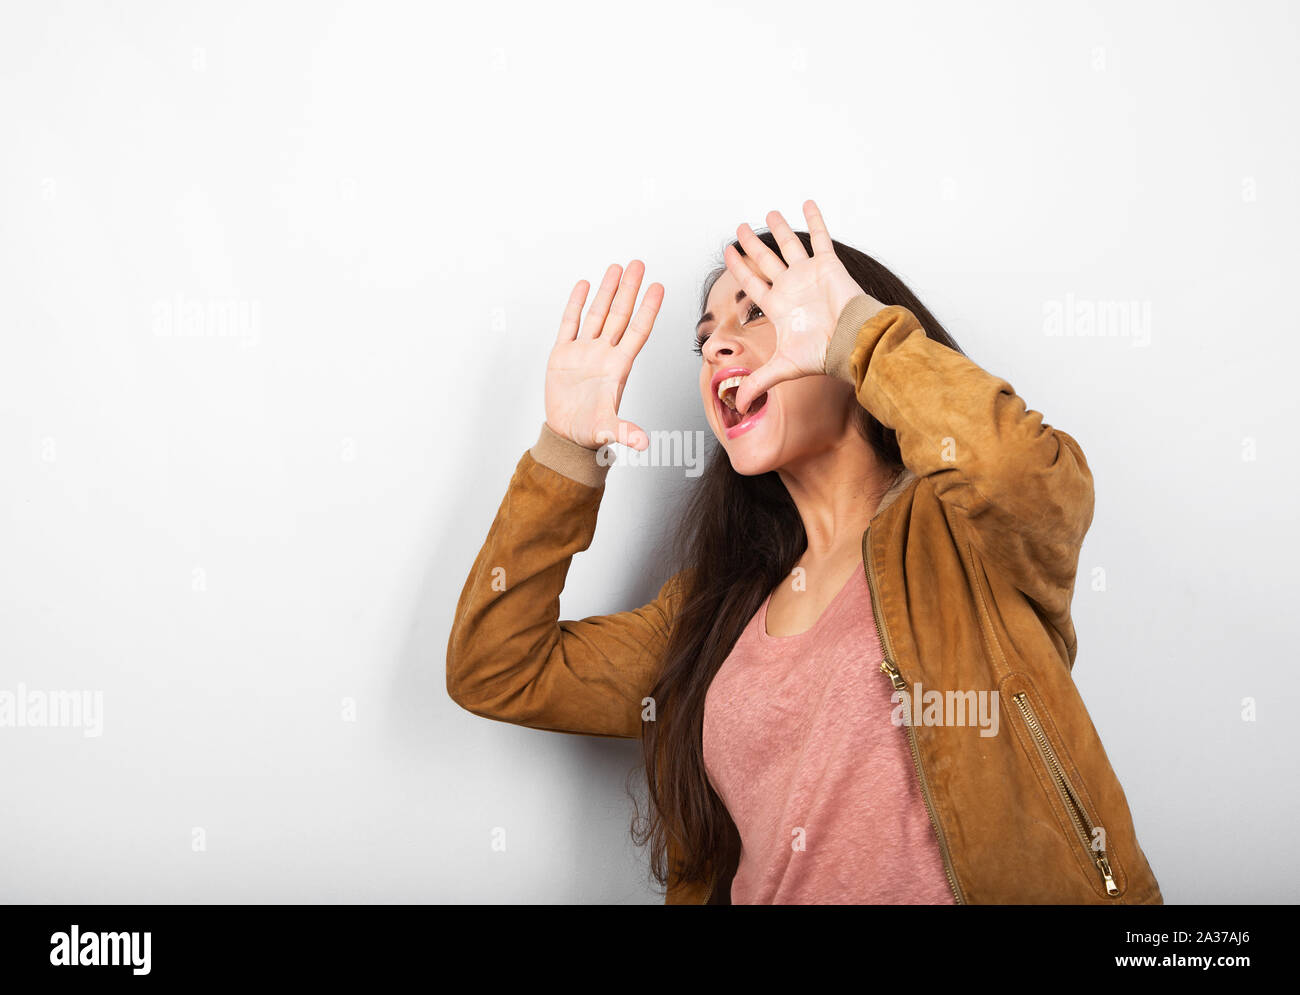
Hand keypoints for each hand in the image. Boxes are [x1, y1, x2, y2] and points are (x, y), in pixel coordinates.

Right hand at [544, 260, 661, 451]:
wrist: (566, 435)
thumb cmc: (589, 432)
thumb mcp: (607, 430)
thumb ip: (624, 432)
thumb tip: (642, 443)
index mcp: (618, 367)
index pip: (637, 331)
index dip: (647, 309)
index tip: (657, 287)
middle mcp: (604, 354)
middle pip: (620, 315)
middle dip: (629, 289)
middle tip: (638, 264)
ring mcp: (584, 351)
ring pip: (598, 314)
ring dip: (607, 291)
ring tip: (616, 267)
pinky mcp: (563, 354)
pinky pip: (570, 323)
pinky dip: (576, 304)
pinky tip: (584, 286)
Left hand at [724, 199, 867, 414]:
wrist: (852, 343)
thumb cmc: (823, 355)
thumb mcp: (782, 368)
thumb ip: (758, 383)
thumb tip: (737, 407)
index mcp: (779, 306)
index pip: (752, 282)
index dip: (738, 268)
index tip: (726, 253)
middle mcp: (791, 287)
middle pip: (765, 260)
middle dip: (751, 245)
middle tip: (740, 230)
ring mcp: (809, 275)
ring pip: (789, 245)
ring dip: (778, 229)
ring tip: (768, 212)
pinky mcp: (828, 265)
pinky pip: (820, 237)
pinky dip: (814, 220)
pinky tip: (806, 203)